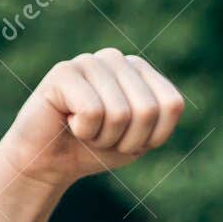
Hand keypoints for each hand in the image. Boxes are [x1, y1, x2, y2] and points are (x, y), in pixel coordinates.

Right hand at [0, 48, 184, 189]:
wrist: (49, 162)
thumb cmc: (96, 150)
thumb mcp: (140, 140)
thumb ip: (159, 119)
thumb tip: (173, 102)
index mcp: (141, 72)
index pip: (172, 105)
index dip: (153, 136)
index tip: (130, 140)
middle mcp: (117, 59)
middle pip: (148, 110)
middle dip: (128, 140)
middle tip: (103, 138)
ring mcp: (90, 61)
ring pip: (120, 113)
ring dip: (104, 137)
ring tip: (85, 130)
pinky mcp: (64, 71)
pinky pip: (93, 111)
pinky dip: (84, 130)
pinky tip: (69, 121)